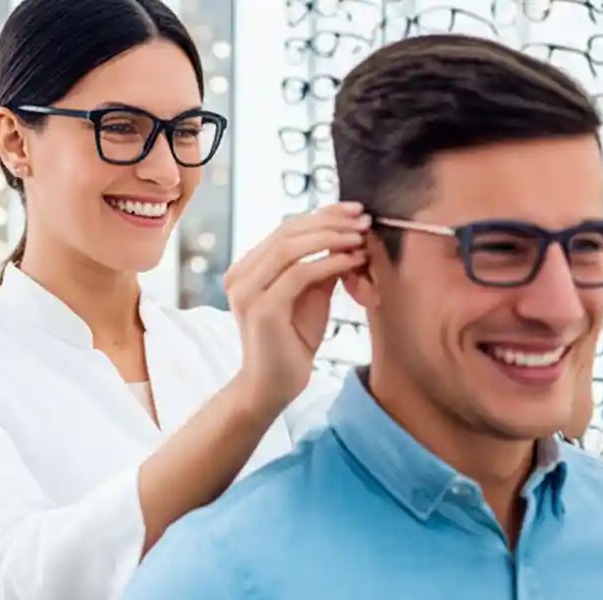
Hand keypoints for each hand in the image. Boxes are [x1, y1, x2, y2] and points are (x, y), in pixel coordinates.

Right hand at [223, 202, 368, 414]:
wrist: (272, 387)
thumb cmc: (291, 344)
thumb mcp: (309, 296)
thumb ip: (320, 266)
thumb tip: (347, 236)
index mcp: (246, 269)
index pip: (284, 229)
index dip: (321, 214)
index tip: (353, 210)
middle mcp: (239, 276)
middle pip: (286, 231)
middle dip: (329, 221)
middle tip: (363, 218)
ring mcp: (247, 292)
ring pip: (290, 247)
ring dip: (331, 237)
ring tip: (360, 236)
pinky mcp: (261, 309)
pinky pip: (299, 274)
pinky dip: (329, 262)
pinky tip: (352, 260)